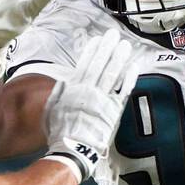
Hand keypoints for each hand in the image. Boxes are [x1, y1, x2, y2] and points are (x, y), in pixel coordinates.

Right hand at [43, 27, 136, 182]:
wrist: (72, 150)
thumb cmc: (59, 133)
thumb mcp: (51, 110)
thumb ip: (58, 93)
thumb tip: (62, 82)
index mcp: (73, 89)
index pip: (85, 64)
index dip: (92, 51)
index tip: (98, 39)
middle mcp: (88, 91)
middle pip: (100, 65)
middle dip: (107, 48)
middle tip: (113, 35)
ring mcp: (102, 100)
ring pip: (112, 74)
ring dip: (119, 58)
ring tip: (125, 45)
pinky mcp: (113, 111)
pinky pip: (123, 91)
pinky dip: (129, 78)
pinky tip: (134, 66)